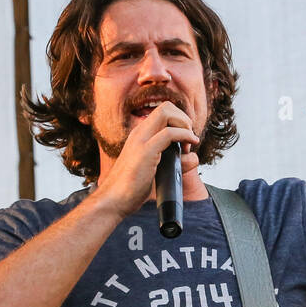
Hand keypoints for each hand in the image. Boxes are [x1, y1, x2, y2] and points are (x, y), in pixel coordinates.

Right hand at [95, 102, 199, 219]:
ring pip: (167, 113)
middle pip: (166, 106)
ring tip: (188, 145)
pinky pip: (169, 133)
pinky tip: (189, 148)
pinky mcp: (145, 152)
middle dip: (184, 119)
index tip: (185, 141)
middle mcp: (139, 133)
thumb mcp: (153, 169)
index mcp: (139, 135)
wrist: (113, 200)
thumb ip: (171, 161)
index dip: (180, 121)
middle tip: (188, 140)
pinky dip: (184, 136)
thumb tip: (192, 158)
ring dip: (185, 125)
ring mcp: (141, 141)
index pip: (163, 111)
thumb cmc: (131, 188)